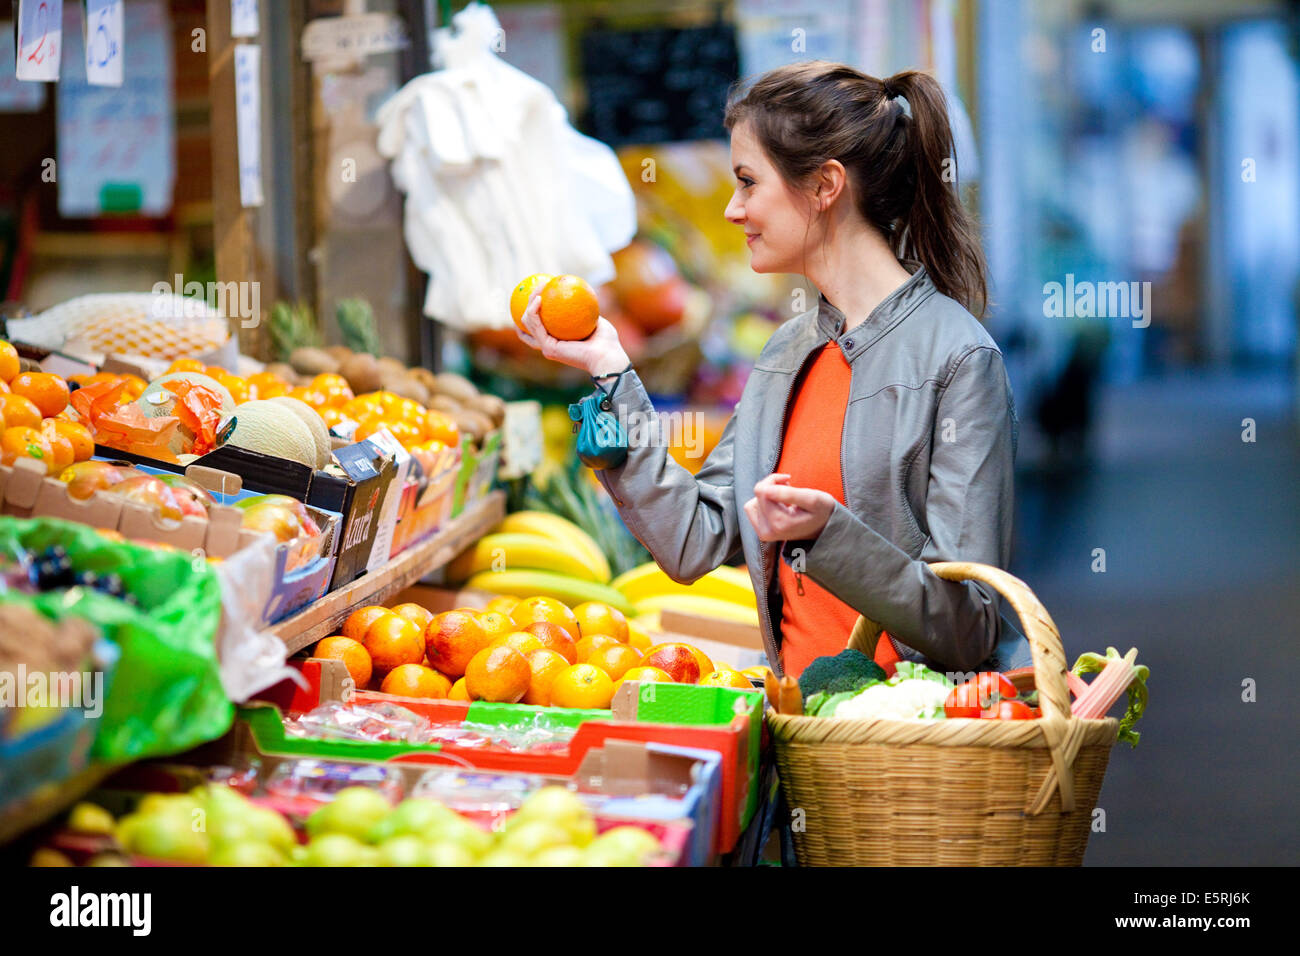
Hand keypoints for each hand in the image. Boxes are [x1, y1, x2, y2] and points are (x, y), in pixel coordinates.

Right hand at [515, 291, 629, 377]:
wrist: (608, 355)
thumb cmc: (606, 341)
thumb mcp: (595, 319)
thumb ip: (584, 309)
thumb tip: (578, 292)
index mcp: (558, 341)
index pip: (537, 326)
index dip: (533, 310)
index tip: (539, 292)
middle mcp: (549, 345)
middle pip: (529, 323)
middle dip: (528, 302)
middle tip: (539, 285)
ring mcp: (546, 347)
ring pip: (528, 322)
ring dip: (529, 302)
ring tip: (539, 287)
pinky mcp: (548, 347)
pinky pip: (535, 325)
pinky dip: (533, 311)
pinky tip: (539, 298)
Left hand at [743, 473, 834, 541]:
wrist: (824, 528)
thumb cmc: (821, 511)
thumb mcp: (812, 498)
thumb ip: (789, 494)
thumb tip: (765, 490)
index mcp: (779, 523)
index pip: (762, 490)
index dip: (774, 479)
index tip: (789, 480)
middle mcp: (768, 532)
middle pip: (758, 495)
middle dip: (772, 486)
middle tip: (789, 486)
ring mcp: (764, 533)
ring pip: (753, 502)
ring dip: (768, 495)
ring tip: (786, 497)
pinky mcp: (762, 531)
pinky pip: (753, 509)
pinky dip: (764, 503)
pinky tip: (780, 504)